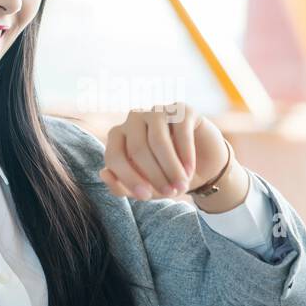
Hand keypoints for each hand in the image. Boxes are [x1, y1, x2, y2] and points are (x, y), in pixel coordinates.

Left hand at [98, 103, 228, 199]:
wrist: (201, 165)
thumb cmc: (166, 175)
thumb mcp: (144, 187)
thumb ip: (121, 186)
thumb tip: (104, 174)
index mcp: (118, 135)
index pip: (114, 156)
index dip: (128, 178)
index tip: (145, 196)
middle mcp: (134, 118)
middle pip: (137, 149)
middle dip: (155, 176)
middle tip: (171, 193)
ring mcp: (158, 110)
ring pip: (158, 141)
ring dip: (171, 168)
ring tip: (181, 186)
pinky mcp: (182, 109)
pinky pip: (181, 132)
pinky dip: (185, 155)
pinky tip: (189, 170)